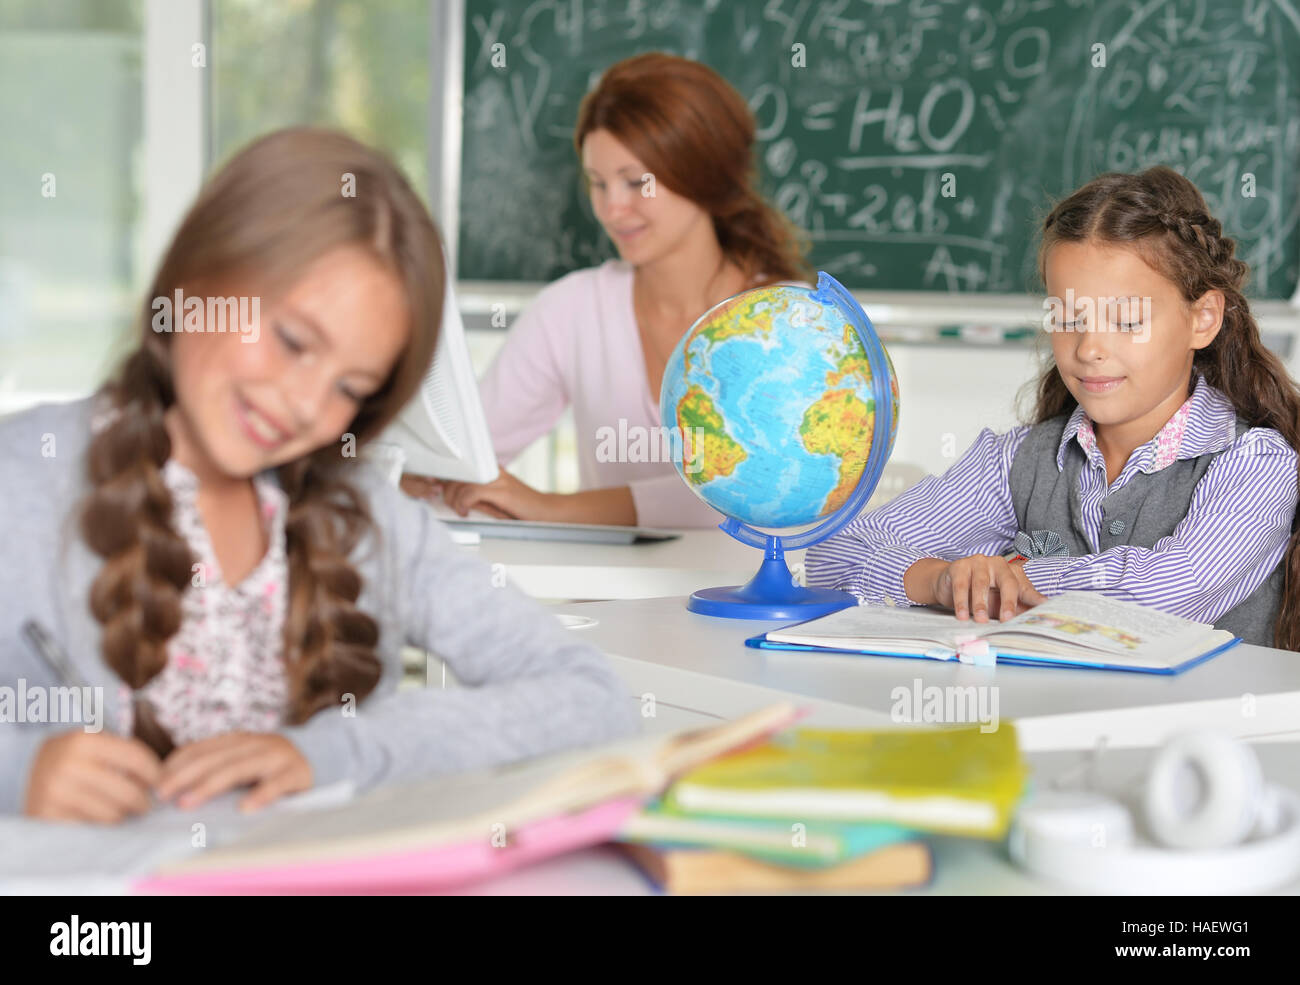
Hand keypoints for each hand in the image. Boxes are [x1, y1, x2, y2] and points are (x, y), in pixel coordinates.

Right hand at [24, 730, 161, 823]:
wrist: (25, 770)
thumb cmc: (74, 758)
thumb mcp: (96, 744)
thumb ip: (126, 755)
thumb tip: (163, 782)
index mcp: (84, 740)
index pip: (137, 759)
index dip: (156, 774)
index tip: (160, 784)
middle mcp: (68, 765)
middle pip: (129, 792)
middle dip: (143, 801)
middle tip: (143, 804)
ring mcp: (56, 793)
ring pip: (113, 815)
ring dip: (122, 815)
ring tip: (119, 808)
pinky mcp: (48, 817)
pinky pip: (92, 829)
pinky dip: (100, 825)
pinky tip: (98, 816)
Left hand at [156, 732, 312, 812]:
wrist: (322, 758)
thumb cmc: (271, 769)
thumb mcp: (244, 762)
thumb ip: (218, 769)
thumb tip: (175, 790)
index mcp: (238, 740)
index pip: (200, 748)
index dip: (176, 764)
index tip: (155, 784)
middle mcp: (255, 743)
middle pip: (215, 758)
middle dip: (184, 776)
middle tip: (163, 795)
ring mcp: (277, 755)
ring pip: (239, 767)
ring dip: (210, 785)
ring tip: (188, 802)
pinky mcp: (297, 771)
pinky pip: (277, 783)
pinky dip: (261, 794)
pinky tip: (244, 808)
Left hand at [400, 471, 516, 518]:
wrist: (548, 512)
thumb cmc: (522, 508)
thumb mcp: (494, 499)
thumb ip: (475, 494)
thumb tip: (449, 493)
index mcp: (490, 469)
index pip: (461, 466)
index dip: (443, 475)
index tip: (433, 484)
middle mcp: (493, 470)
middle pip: (457, 473)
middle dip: (446, 490)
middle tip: (447, 503)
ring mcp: (498, 479)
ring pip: (462, 482)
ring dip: (453, 498)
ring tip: (457, 509)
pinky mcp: (503, 491)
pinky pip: (473, 492)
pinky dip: (463, 503)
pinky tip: (464, 511)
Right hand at [923, 554, 1046, 621]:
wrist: (948, 585)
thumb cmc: (979, 596)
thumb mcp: (999, 604)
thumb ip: (1016, 609)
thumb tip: (1036, 621)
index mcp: (1013, 572)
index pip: (1025, 588)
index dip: (1033, 599)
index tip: (1043, 608)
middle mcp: (998, 564)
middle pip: (1007, 582)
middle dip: (1008, 602)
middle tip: (1006, 619)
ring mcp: (978, 562)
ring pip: (982, 584)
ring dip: (981, 604)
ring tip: (980, 620)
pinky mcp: (960, 566)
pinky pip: (961, 585)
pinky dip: (961, 602)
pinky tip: (962, 615)